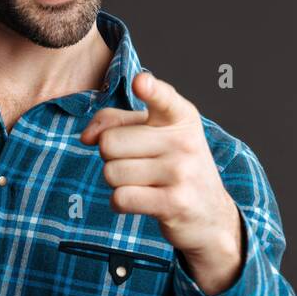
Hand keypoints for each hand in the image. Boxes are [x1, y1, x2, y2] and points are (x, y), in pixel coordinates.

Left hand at [79, 71, 243, 294]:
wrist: (210, 214)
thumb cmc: (173, 165)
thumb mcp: (153, 134)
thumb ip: (115, 122)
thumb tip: (86, 137)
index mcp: (180, 117)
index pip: (162, 98)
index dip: (149, 89)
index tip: (141, 82)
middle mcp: (184, 141)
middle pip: (110, 143)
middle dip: (111, 157)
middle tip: (137, 164)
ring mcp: (181, 172)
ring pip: (111, 172)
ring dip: (117, 182)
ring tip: (143, 183)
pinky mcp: (174, 203)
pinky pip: (120, 198)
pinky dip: (120, 203)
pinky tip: (141, 201)